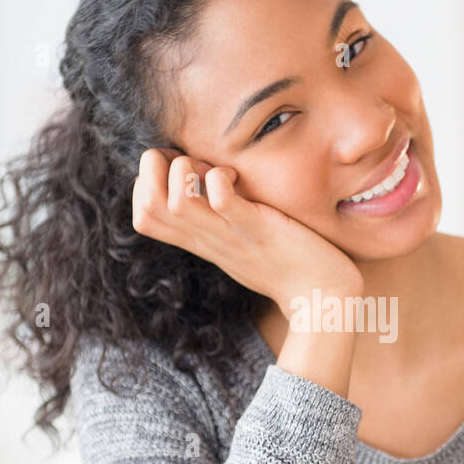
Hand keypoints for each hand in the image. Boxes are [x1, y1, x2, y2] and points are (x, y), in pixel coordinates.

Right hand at [132, 149, 362, 315]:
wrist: (321, 298)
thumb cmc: (285, 263)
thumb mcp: (238, 239)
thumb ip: (218, 216)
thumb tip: (206, 179)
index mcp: (200, 240)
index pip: (142, 215)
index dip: (146, 182)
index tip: (179, 170)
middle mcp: (207, 239)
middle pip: (146, 207)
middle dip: (155, 169)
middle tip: (191, 164)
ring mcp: (230, 235)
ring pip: (175, 201)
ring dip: (186, 171)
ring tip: (215, 171)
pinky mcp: (258, 230)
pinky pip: (223, 201)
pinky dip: (223, 179)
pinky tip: (239, 178)